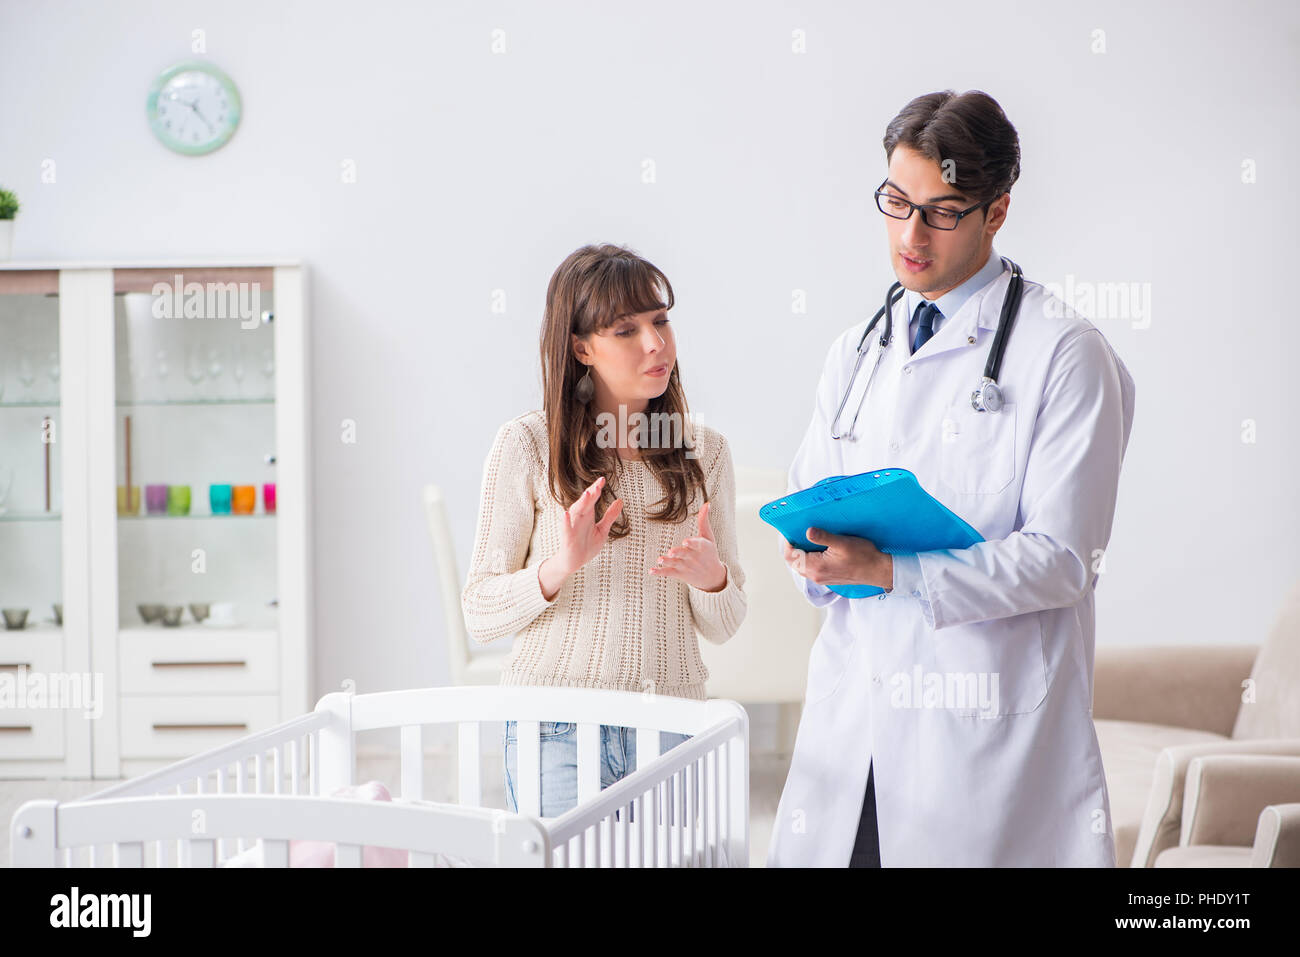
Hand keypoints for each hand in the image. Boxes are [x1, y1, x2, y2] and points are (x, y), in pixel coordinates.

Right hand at [539, 476, 621, 599]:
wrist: (574, 562)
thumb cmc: (587, 545)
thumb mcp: (603, 530)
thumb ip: (610, 516)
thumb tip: (620, 501)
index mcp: (588, 515)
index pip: (592, 499)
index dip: (596, 489)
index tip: (602, 479)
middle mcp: (579, 518)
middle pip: (585, 503)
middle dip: (591, 494)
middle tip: (598, 484)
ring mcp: (573, 527)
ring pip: (576, 513)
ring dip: (581, 503)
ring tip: (587, 494)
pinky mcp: (568, 538)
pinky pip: (566, 529)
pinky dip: (566, 522)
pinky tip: (566, 514)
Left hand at [651, 500, 727, 591]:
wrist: (712, 577)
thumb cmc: (709, 553)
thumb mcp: (709, 537)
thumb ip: (704, 521)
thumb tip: (707, 503)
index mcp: (702, 547)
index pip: (697, 545)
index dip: (692, 543)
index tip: (685, 541)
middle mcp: (693, 557)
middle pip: (685, 554)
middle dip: (678, 553)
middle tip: (671, 552)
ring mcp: (686, 566)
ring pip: (675, 564)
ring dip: (667, 562)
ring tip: (660, 559)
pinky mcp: (679, 573)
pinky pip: (669, 572)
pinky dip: (660, 572)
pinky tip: (651, 570)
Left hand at [781, 526, 891, 589]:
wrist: (877, 571)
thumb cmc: (863, 557)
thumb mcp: (843, 543)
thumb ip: (823, 537)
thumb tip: (808, 531)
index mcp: (816, 567)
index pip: (790, 556)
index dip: (787, 543)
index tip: (790, 530)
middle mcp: (815, 575)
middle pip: (793, 561)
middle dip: (793, 546)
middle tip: (797, 532)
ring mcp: (821, 578)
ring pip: (801, 565)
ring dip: (801, 552)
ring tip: (806, 537)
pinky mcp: (826, 577)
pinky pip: (810, 567)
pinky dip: (809, 557)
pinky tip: (817, 547)